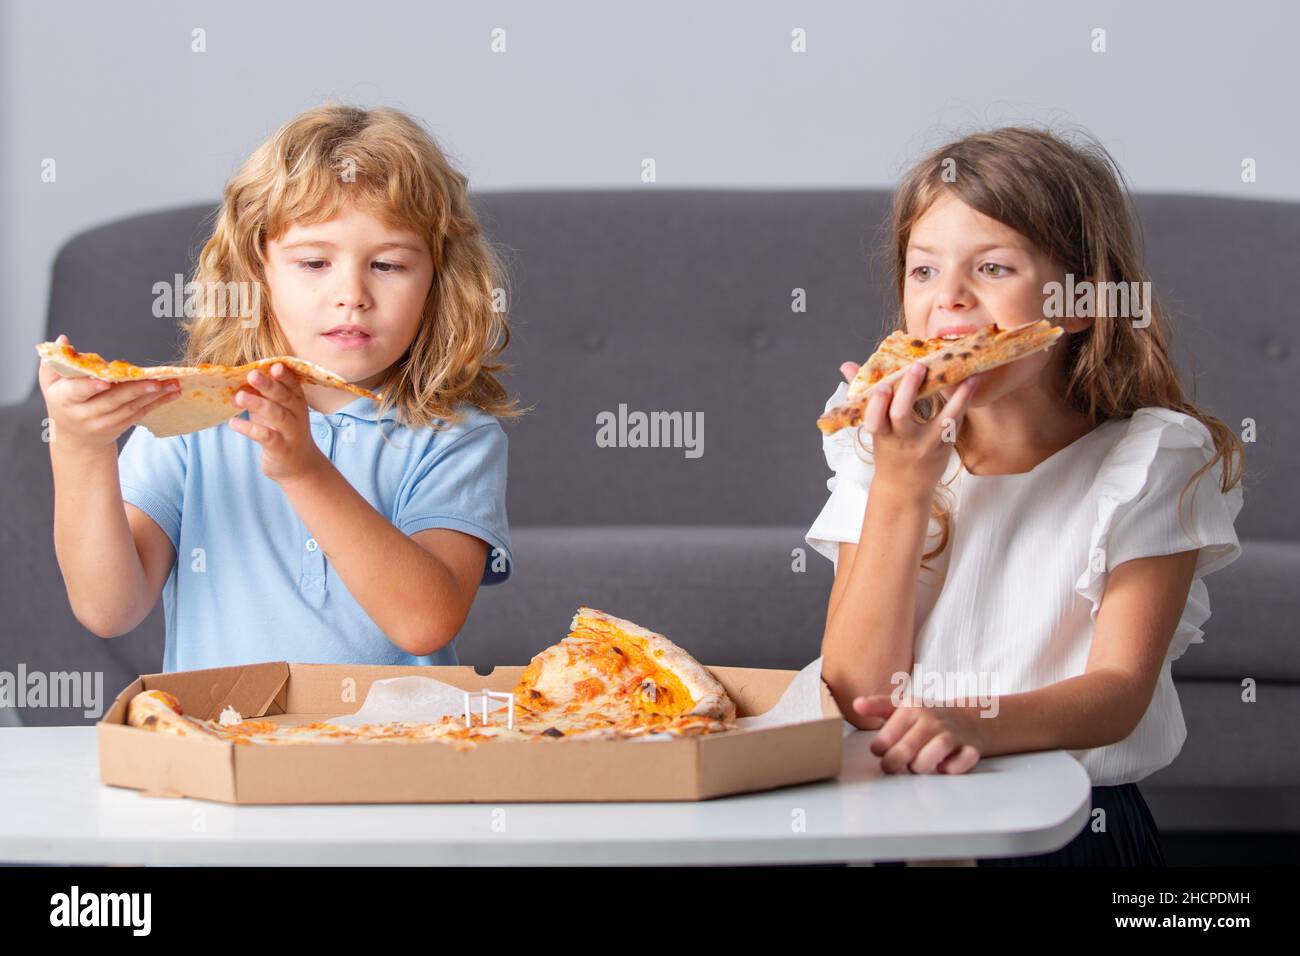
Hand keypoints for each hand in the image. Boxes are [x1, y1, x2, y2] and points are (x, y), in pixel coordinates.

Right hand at [37, 333, 180, 451]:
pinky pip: (140, 413)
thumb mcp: (51, 382)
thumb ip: (55, 360)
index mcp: (64, 399)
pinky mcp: (120, 426)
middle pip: (112, 400)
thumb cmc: (63, 401)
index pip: (78, 392)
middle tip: (156, 381)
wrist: (76, 437)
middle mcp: (85, 414)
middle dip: (136, 390)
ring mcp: (104, 423)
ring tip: (172, 384)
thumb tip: (62, 340)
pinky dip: (158, 403)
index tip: (105, 382)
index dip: (91, 387)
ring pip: (131, 408)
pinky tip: (172, 393)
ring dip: (154, 396)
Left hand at [228, 363, 324, 483]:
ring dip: (258, 404)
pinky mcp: (281, 448)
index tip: (274, 365)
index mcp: (297, 402)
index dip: (284, 375)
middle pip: (284, 397)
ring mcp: (290, 432)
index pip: (292, 385)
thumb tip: (239, 382)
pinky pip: (266, 437)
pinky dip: (249, 429)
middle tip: (252, 374)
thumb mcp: (275, 411)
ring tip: (238, 397)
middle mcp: (297, 415)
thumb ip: (261, 397)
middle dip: (269, 385)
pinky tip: (233, 423)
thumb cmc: (283, 432)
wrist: (299, 466)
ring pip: (277, 415)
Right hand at [839, 358, 980, 495]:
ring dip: (957, 397)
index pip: (873, 420)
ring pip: (942, 420)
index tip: (881, 386)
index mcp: (882, 435)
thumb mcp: (875, 429)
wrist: (905, 489)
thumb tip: (846, 365)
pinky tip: (971, 383)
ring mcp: (926, 444)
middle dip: (908, 390)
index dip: (877, 404)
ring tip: (966, 375)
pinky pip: (956, 423)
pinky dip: (964, 402)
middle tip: (917, 366)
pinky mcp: (945, 447)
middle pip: (901, 414)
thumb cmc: (888, 452)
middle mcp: (903, 440)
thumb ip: (865, 396)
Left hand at [854, 694, 984, 773]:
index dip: (880, 749)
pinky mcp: (970, 749)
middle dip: (894, 764)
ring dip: (920, 767)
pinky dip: (952, 768)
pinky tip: (944, 767)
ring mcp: (952, 734)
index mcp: (912, 708)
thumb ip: (878, 706)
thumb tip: (856, 705)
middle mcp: (932, 720)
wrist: (969, 718)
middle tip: (892, 765)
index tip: (881, 750)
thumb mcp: (901, 706)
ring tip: (916, 766)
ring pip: (931, 757)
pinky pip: (962, 763)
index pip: (887, 736)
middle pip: (905, 750)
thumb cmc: (927, 716)